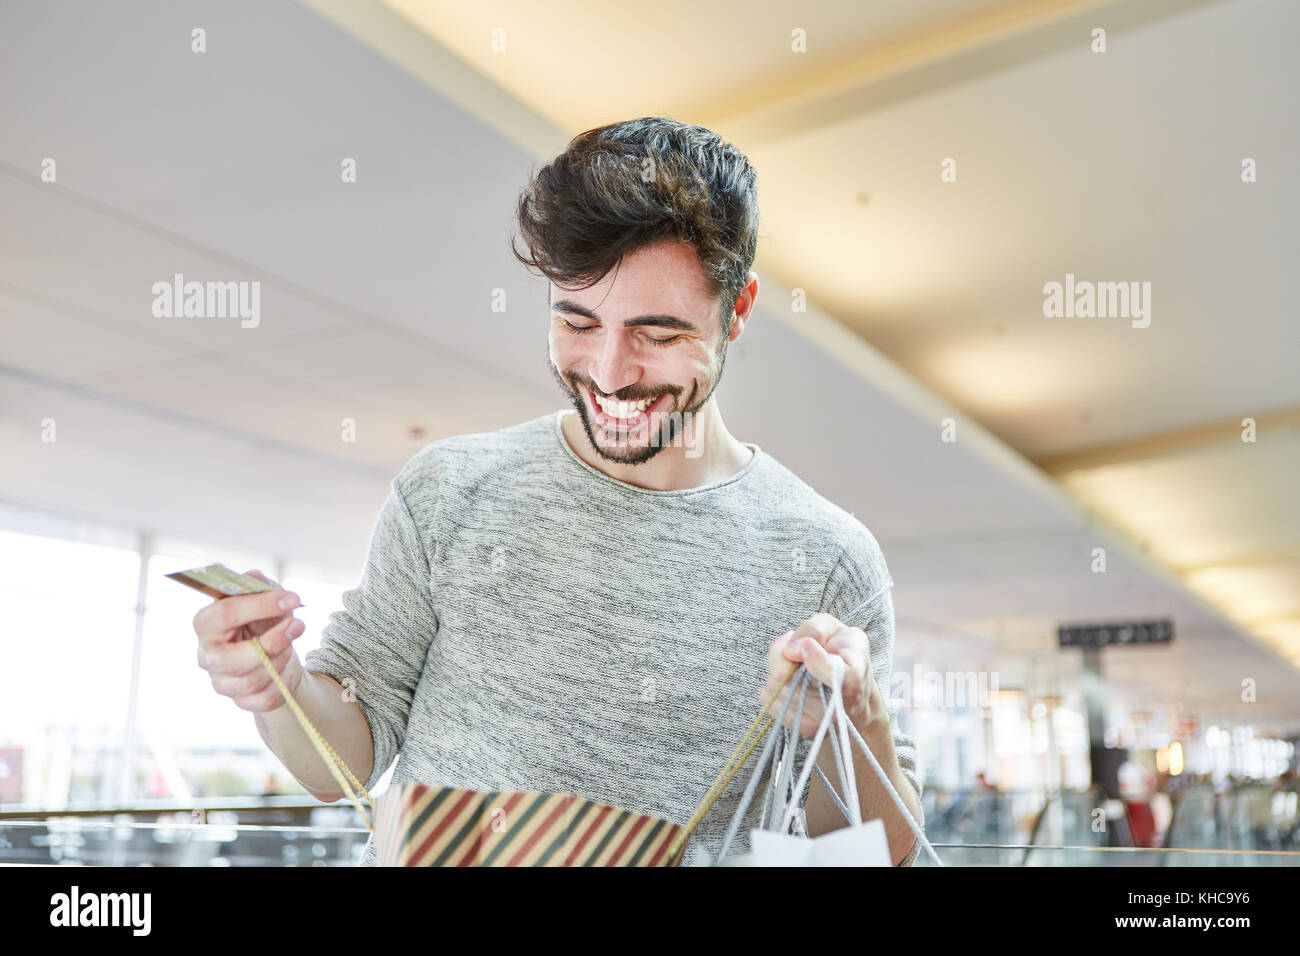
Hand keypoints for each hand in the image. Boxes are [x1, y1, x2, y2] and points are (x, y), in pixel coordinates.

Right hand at [192, 569, 307, 712]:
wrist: (276, 647)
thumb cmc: (262, 618)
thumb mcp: (262, 593)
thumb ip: (257, 583)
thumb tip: (255, 580)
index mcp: (206, 624)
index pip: (225, 614)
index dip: (260, 605)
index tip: (292, 598)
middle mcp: (208, 656)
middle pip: (233, 659)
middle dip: (272, 642)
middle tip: (298, 625)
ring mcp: (222, 682)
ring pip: (254, 678)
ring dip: (281, 657)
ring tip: (290, 641)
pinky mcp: (241, 701)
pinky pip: (266, 697)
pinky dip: (283, 679)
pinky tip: (286, 664)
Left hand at [758, 612, 886, 739]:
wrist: (852, 695)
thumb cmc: (843, 655)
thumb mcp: (836, 630)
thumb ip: (815, 629)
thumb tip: (791, 650)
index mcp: (855, 674)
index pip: (836, 675)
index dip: (817, 661)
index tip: (805, 645)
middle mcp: (841, 704)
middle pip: (796, 680)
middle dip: (784, 660)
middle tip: (792, 651)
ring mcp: (822, 721)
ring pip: (780, 690)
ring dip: (777, 673)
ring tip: (793, 667)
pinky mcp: (804, 729)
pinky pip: (772, 703)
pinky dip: (773, 688)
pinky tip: (788, 682)